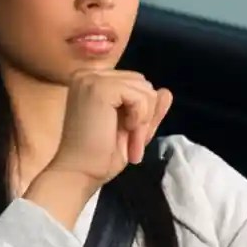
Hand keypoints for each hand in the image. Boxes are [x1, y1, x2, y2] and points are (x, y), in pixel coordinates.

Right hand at [45, 69, 172, 189]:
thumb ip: (149, 109)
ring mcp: (93, 79)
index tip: (131, 138)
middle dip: (144, 115)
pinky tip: (125, 130)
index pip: (136, 84)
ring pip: (144, 90)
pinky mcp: (100, 88)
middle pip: (142, 83)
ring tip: (128, 140)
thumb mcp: (134, 129)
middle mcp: (90, 74)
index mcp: (94, 81)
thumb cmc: (102, 155)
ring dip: (143, 120)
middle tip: (131, 141)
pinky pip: (140, 97)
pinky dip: (140, 118)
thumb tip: (166, 92)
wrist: (80, 173)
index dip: (141, 111)